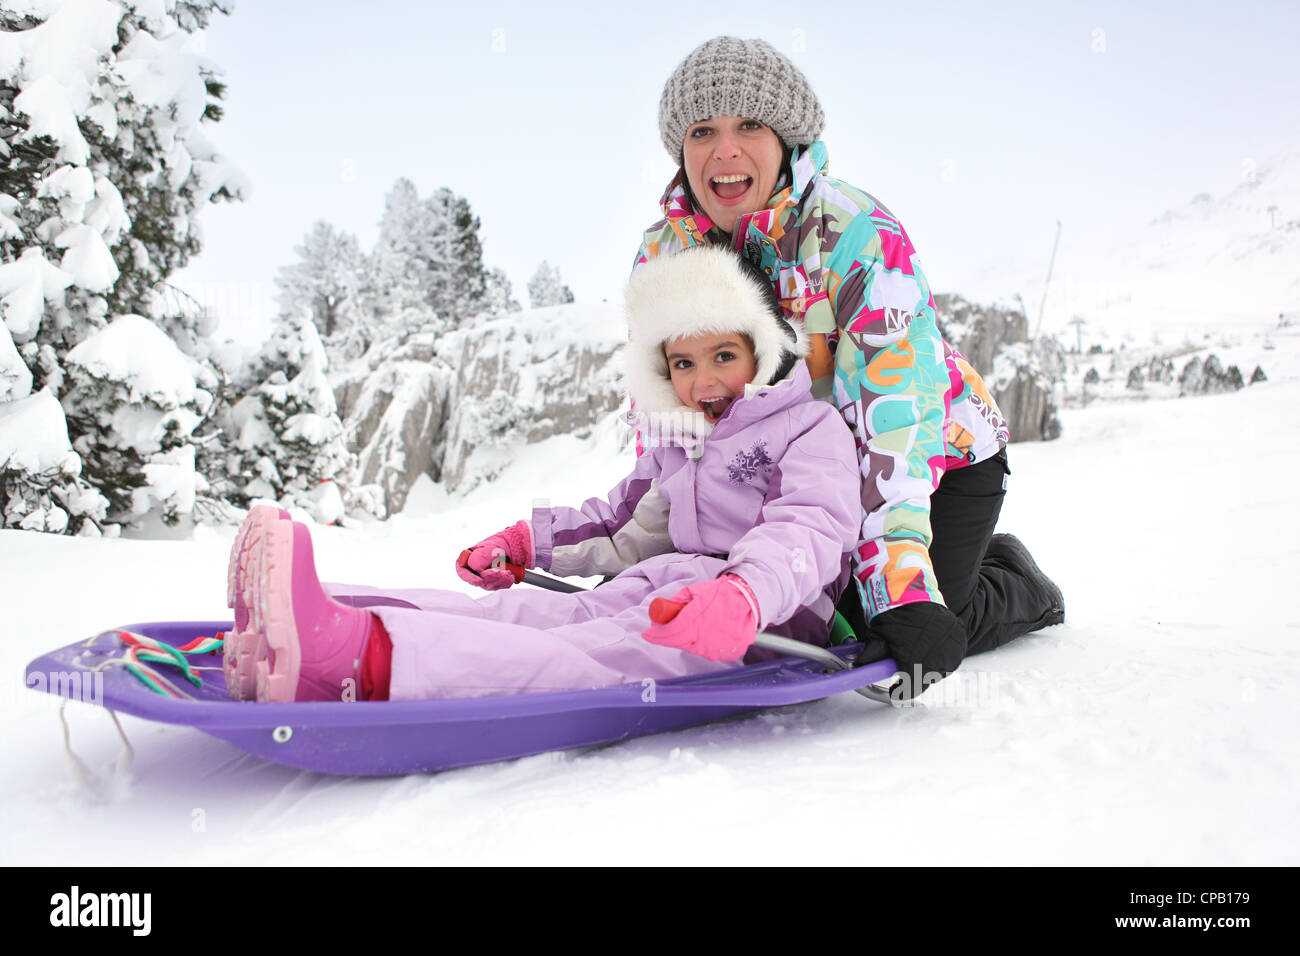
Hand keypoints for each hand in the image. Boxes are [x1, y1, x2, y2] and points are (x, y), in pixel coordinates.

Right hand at [456, 520, 533, 590]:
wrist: (519, 545)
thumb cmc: (503, 542)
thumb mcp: (491, 546)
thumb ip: (480, 556)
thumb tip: (474, 568)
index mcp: (469, 557)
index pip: (462, 571)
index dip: (470, 578)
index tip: (480, 581)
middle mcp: (475, 567)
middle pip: (477, 580)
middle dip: (491, 578)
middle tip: (503, 572)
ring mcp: (485, 575)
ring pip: (488, 585)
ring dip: (500, 581)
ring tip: (509, 573)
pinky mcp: (494, 580)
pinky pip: (497, 587)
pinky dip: (505, 583)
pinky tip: (511, 577)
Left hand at [643, 575, 759, 661]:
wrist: (748, 600)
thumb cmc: (721, 594)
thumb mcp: (695, 591)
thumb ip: (678, 601)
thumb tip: (663, 611)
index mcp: (696, 619)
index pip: (670, 632)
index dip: (656, 635)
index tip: (647, 634)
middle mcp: (705, 637)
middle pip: (678, 642)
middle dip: (668, 636)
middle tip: (665, 628)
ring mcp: (715, 647)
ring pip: (692, 648)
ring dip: (686, 640)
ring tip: (693, 626)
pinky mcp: (725, 653)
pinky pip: (707, 652)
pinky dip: (702, 645)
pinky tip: (706, 633)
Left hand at [862, 602, 966, 700]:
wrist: (911, 590)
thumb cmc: (894, 612)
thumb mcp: (877, 636)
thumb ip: (871, 657)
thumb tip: (858, 667)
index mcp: (916, 663)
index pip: (911, 689)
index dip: (902, 691)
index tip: (896, 689)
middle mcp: (937, 659)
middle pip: (926, 680)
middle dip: (914, 675)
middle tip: (904, 664)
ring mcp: (951, 649)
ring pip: (940, 669)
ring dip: (929, 665)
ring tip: (917, 650)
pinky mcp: (959, 640)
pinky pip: (951, 655)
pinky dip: (941, 653)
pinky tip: (930, 644)